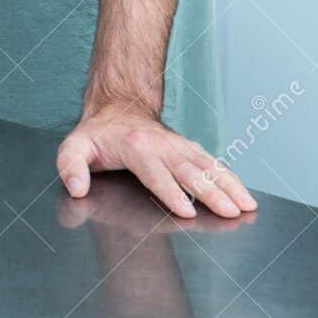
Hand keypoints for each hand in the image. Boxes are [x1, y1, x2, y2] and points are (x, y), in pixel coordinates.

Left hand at [56, 102, 257, 218]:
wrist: (118, 106)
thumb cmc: (98, 134)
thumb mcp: (74, 147)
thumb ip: (70, 166)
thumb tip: (77, 189)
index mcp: (134, 146)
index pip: (155, 172)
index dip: (171, 192)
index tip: (187, 210)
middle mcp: (161, 145)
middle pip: (189, 171)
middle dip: (211, 192)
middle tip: (230, 211)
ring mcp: (178, 146)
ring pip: (207, 165)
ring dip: (229, 185)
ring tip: (247, 205)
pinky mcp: (188, 149)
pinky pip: (212, 162)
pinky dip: (230, 178)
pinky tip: (244, 195)